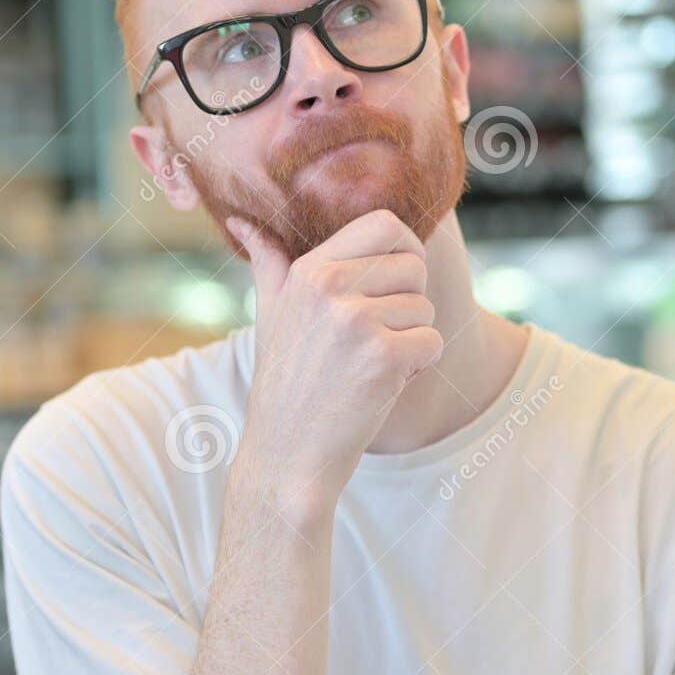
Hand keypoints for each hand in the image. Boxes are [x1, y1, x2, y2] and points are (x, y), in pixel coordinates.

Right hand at [226, 209, 442, 512]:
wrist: (286, 455)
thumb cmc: (283, 385)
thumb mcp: (270, 315)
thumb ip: (269, 263)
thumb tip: (242, 218)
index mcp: (309, 270)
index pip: (385, 224)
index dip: (405, 249)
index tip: (398, 281)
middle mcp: (330, 287)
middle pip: (415, 267)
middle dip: (410, 303)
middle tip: (379, 337)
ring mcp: (357, 321)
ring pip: (426, 309)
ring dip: (412, 341)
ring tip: (371, 366)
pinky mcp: (383, 357)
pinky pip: (432, 342)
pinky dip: (419, 367)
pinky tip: (383, 385)